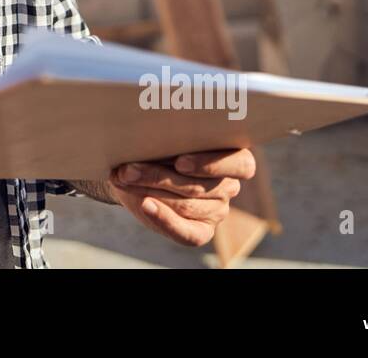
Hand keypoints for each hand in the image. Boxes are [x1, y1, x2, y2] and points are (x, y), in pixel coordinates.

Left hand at [108, 148, 255, 246]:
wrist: (136, 171)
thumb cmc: (156, 146)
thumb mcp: (163, 137)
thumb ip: (168, 136)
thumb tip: (148, 134)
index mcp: (233, 158)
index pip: (242, 165)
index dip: (212, 164)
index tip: (179, 162)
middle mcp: (227, 186)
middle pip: (198, 186)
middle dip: (159, 177)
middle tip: (129, 168)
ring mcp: (217, 211)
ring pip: (186, 206)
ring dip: (151, 191)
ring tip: (125, 178)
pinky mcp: (200, 231)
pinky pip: (186, 233)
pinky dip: (164, 219)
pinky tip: (146, 205)